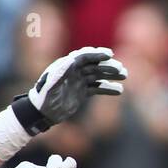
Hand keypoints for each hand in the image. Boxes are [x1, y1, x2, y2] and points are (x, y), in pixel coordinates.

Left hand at [11, 47, 126, 134]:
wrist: (42, 113)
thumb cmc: (44, 99)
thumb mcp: (50, 86)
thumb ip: (59, 73)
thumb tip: (71, 59)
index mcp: (66, 66)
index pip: (84, 56)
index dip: (97, 54)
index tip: (110, 55)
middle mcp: (74, 71)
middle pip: (94, 65)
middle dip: (108, 66)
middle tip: (122, 70)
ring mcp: (79, 81)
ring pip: (98, 75)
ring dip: (111, 75)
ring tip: (125, 76)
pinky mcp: (82, 92)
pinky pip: (97, 88)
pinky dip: (108, 88)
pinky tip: (119, 90)